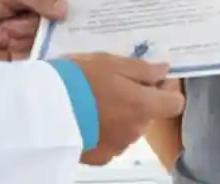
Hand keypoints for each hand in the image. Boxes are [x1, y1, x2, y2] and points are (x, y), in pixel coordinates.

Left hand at [0, 0, 66, 60]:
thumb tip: (65, 8)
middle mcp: (33, 11)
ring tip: (1, 34)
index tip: (61, 13)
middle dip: (32, 23)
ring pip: (44, 40)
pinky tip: (9, 49)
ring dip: (21, 36)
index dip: (62, 4)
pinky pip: (34, 57)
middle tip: (9, 23)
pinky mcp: (18, 55)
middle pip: (53, 22)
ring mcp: (26, 34)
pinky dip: (23, 54)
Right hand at [69, 54, 185, 166]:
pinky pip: (111, 142)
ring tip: (94, 101)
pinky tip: (86, 118)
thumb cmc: (79, 80)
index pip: (175, 103)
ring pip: (129, 128)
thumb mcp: (110, 62)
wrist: (44, 110)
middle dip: (138, 100)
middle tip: (114, 84)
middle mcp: (136, 130)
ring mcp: (118, 146)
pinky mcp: (100, 157)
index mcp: (143, 105)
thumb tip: (164, 70)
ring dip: (120, 116)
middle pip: (148, 114)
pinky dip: (104, 131)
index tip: (155, 79)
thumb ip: (142, 69)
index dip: (168, 90)